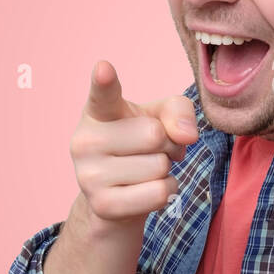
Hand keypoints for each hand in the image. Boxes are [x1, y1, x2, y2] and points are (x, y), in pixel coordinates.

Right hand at [70, 60, 199, 234]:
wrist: (118, 198)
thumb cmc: (140, 147)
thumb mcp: (160, 117)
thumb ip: (179, 110)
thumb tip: (187, 135)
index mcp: (98, 112)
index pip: (103, 94)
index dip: (104, 80)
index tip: (103, 68)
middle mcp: (85, 140)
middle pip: (155, 134)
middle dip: (168, 144)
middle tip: (152, 151)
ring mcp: (88, 175)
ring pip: (159, 167)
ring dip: (165, 170)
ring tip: (146, 171)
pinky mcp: (102, 205)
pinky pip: (158, 193)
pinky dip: (166, 192)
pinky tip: (147, 190)